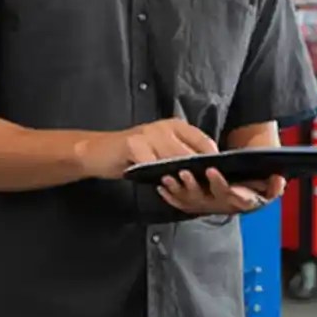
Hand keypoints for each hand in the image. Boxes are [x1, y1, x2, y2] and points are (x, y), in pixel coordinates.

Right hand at [76, 118, 218, 179]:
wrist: (98, 152)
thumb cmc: (132, 154)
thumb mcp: (160, 151)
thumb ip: (180, 156)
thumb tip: (206, 173)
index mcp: (175, 126)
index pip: (204, 140)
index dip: (213, 160)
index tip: (218, 177)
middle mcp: (165, 126)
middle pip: (191, 151)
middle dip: (199, 171)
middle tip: (205, 190)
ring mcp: (149, 134)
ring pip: (174, 158)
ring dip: (180, 176)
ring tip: (186, 190)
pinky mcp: (134, 144)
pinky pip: (152, 164)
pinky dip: (158, 177)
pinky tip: (161, 186)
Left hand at [157, 169, 285, 215]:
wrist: (249, 176)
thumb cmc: (258, 175)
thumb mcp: (272, 179)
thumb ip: (275, 183)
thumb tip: (278, 181)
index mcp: (244, 200)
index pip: (233, 196)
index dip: (221, 185)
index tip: (212, 171)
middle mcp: (224, 206)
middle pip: (207, 199)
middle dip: (194, 187)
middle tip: (185, 171)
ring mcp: (209, 205)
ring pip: (191, 201)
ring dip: (178, 190)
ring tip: (168, 177)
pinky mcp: (197, 204)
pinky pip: (181, 203)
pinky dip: (170, 196)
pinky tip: (161, 186)